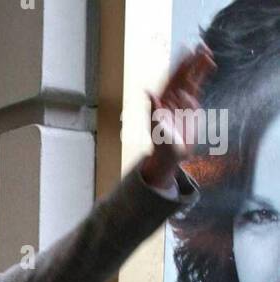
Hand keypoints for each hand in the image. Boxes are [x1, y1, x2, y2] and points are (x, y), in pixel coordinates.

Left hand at [141, 42, 215, 190]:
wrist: (170, 157)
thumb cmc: (161, 144)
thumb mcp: (156, 127)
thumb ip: (154, 109)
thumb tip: (148, 91)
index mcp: (162, 99)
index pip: (172, 77)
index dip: (179, 64)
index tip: (186, 49)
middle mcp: (172, 97)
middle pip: (183, 75)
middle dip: (192, 61)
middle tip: (202, 46)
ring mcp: (182, 100)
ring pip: (192, 78)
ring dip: (199, 66)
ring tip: (208, 52)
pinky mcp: (191, 106)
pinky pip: (198, 87)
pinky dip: (202, 76)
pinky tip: (210, 66)